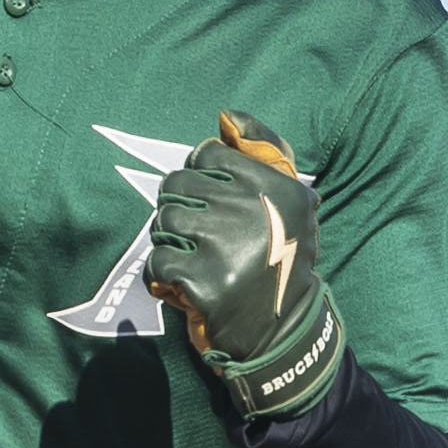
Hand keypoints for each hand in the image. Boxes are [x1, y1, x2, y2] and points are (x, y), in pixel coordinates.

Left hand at [146, 110, 345, 420]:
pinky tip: (185, 282)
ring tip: (193, 255)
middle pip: (177, 184)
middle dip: (180, 207)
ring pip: (164, 221)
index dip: (199, 174)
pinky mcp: (206, 283)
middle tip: (199, 233)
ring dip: (170, 240)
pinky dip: (163, 274)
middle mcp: (252, 211)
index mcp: (273, 186)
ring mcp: (227, 248)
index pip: (206, 153)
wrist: (284, 330)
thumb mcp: (290, 199)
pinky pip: (157, 261)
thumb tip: (225, 117)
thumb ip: (262, 149)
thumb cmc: (281, 256)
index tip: (210, 198)